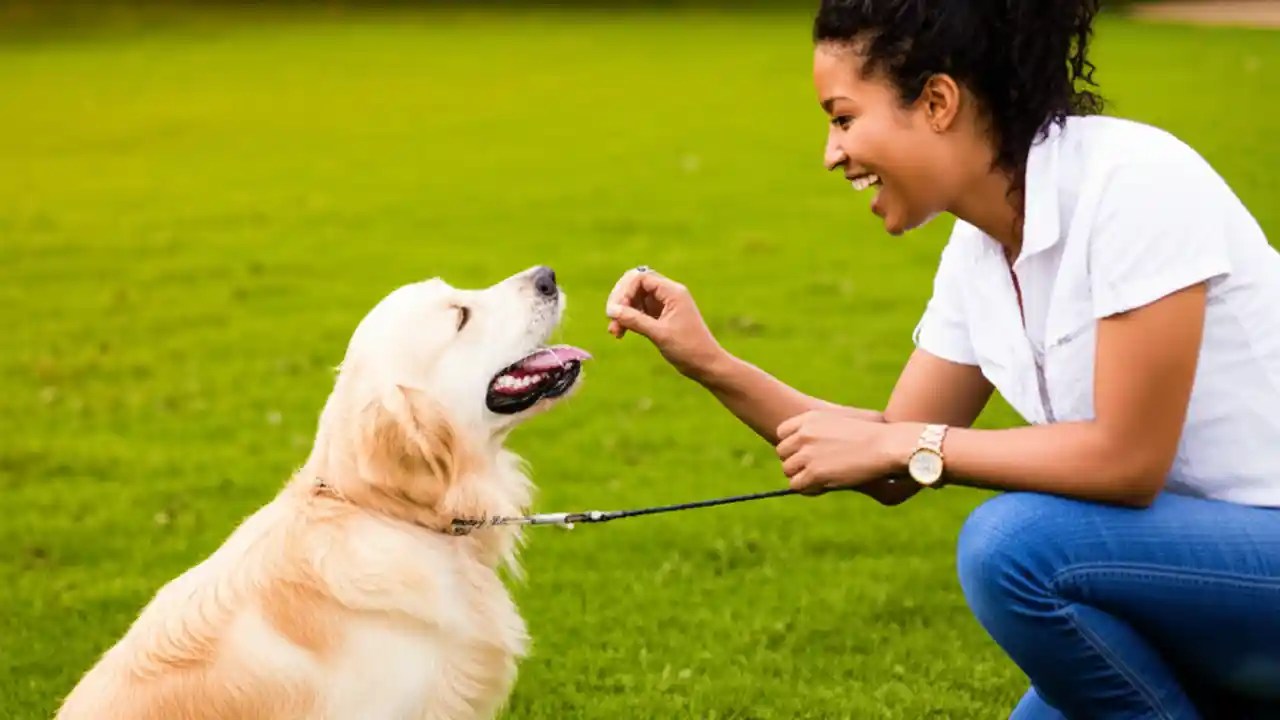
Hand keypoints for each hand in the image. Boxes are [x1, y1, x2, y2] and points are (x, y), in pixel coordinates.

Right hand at [605, 268, 724, 379]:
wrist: (707, 365)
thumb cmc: (689, 349)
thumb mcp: (659, 334)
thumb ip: (635, 320)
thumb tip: (612, 310)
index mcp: (673, 292)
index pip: (640, 278)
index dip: (623, 292)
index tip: (614, 312)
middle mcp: (669, 294)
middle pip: (636, 285)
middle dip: (621, 302)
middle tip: (611, 320)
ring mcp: (665, 305)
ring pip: (636, 299)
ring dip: (623, 312)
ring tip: (615, 332)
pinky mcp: (661, 317)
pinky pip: (639, 311)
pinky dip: (629, 319)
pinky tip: (621, 333)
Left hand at [776, 410, 919, 495]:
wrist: (885, 445)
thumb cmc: (871, 434)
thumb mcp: (841, 421)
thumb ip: (820, 430)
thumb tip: (809, 445)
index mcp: (809, 418)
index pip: (782, 432)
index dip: (792, 444)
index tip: (805, 452)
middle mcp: (804, 434)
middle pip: (782, 452)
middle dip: (796, 461)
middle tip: (814, 468)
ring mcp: (807, 454)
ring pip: (788, 470)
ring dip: (801, 476)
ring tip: (820, 478)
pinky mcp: (814, 473)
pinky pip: (797, 485)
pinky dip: (808, 489)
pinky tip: (823, 486)